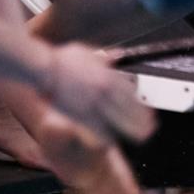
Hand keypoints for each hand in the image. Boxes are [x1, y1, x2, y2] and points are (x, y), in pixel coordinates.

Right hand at [41, 44, 155, 143]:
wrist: (42, 70)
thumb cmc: (60, 60)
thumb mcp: (85, 52)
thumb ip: (104, 57)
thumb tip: (118, 55)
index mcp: (107, 76)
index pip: (131, 93)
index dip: (142, 105)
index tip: (150, 113)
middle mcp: (104, 91)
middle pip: (130, 109)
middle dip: (143, 121)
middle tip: (151, 129)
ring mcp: (92, 104)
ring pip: (118, 121)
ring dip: (131, 129)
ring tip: (141, 137)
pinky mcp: (79, 115)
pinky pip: (97, 129)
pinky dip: (106, 136)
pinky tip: (111, 142)